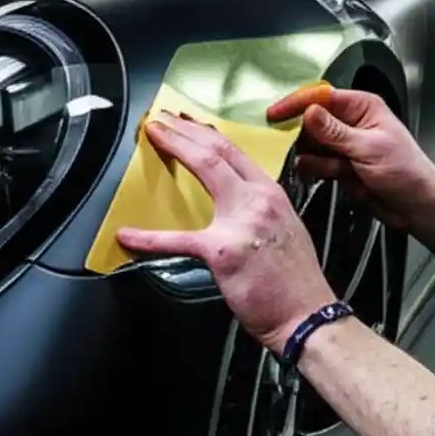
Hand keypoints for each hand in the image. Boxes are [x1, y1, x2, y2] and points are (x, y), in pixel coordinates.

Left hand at [116, 113, 337, 353]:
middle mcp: (259, 199)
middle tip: (161, 120)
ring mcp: (241, 222)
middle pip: (217, 150)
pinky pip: (178, 240)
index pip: (235, 151)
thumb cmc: (295, 280)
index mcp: (272, 193)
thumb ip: (260, 210)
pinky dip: (148, 238)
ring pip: (204, 168)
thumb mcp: (284, 228)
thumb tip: (232, 204)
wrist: (307, 315)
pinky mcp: (222, 251)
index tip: (185, 122)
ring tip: (152, 138)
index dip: (205, 133)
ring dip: (175, 148)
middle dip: (185, 130)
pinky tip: (127, 235)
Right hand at [267, 88, 434, 230]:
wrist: (417, 206)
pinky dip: (311, 166)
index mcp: (363, 107)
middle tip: (279, 142)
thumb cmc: (406, 172)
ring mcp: (344, 145)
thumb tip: (308, 112)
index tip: (275, 115)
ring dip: (306, 153)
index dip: (297, 104)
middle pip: (312, 119)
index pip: (323, 97)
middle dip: (297, 131)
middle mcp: (350, 122)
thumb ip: (335, 132)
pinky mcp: (339, 166)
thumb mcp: (369, 149)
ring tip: (308, 162)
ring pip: (311, 142)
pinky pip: (316, 162)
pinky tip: (309, 171)